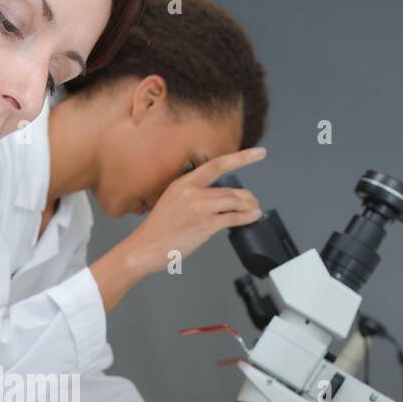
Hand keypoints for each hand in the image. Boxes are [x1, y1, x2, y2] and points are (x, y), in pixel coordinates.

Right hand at [125, 146, 265, 277]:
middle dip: (247, 196)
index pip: (216, 164)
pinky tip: (252, 217)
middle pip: (230, 190)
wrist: (144, 248)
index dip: (241, 157)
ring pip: (234, 202)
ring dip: (248, 207)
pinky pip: (232, 218)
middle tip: (254, 201)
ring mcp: (199, 209)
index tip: (258, 153)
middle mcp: (191, 193)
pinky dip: (246, 218)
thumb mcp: (171, 202)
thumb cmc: (156, 231)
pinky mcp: (205, 225)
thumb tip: (213, 200)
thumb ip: (190, 196)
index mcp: (182, 184)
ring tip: (254, 210)